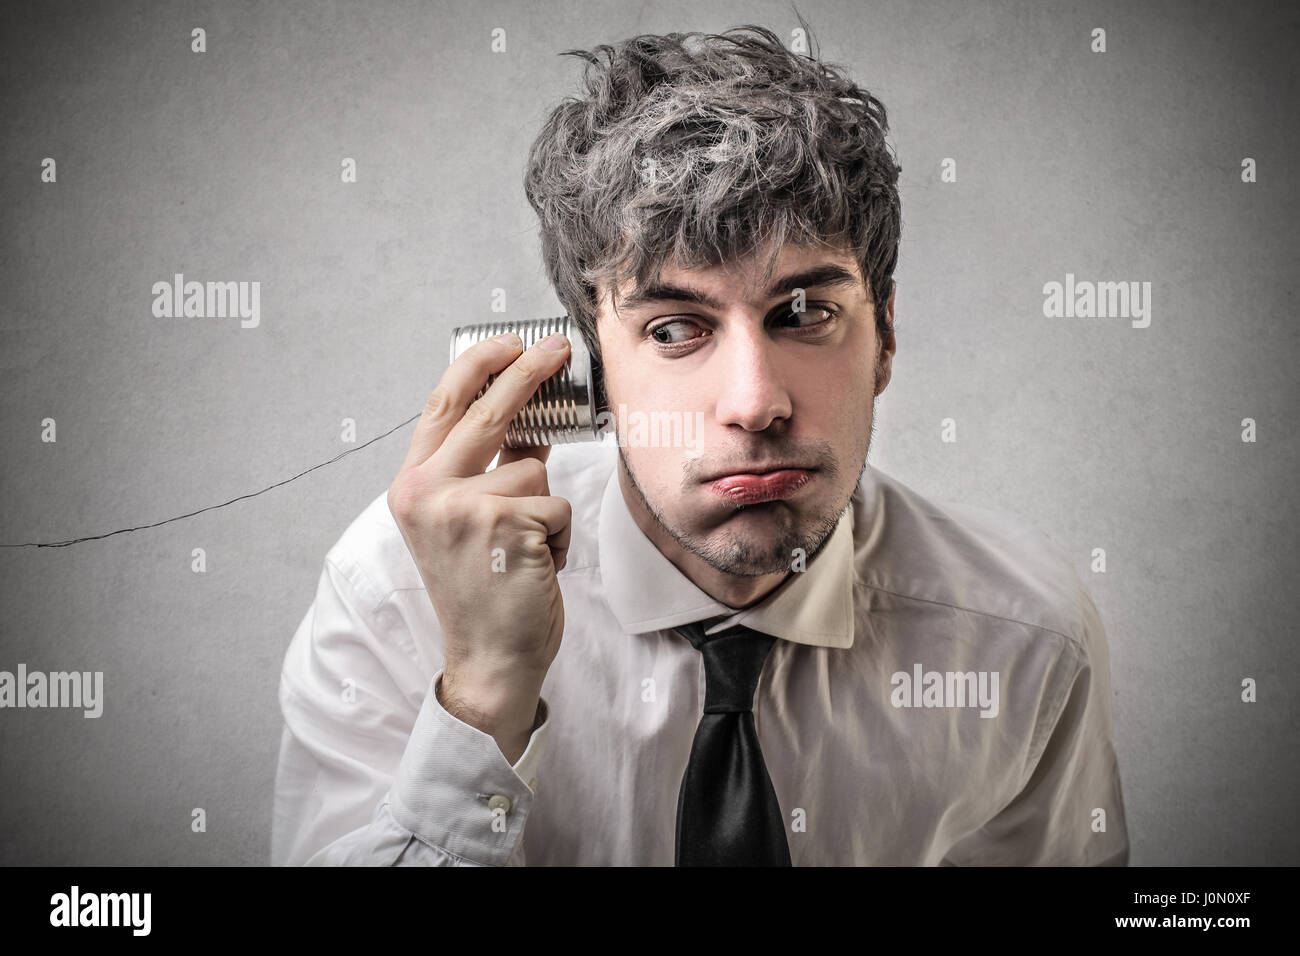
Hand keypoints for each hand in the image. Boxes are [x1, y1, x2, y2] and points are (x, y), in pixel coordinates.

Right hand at [387, 332, 572, 742]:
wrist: (488, 662)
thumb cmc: (485, 594)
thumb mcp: (472, 524)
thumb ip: (492, 471)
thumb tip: (530, 422)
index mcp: (411, 489)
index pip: (443, 406)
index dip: (479, 366)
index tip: (509, 343)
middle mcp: (426, 493)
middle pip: (488, 411)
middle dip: (529, 371)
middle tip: (559, 345)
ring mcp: (463, 507)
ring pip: (535, 471)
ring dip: (544, 512)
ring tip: (524, 554)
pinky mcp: (506, 523)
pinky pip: (557, 505)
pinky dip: (558, 538)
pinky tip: (535, 568)